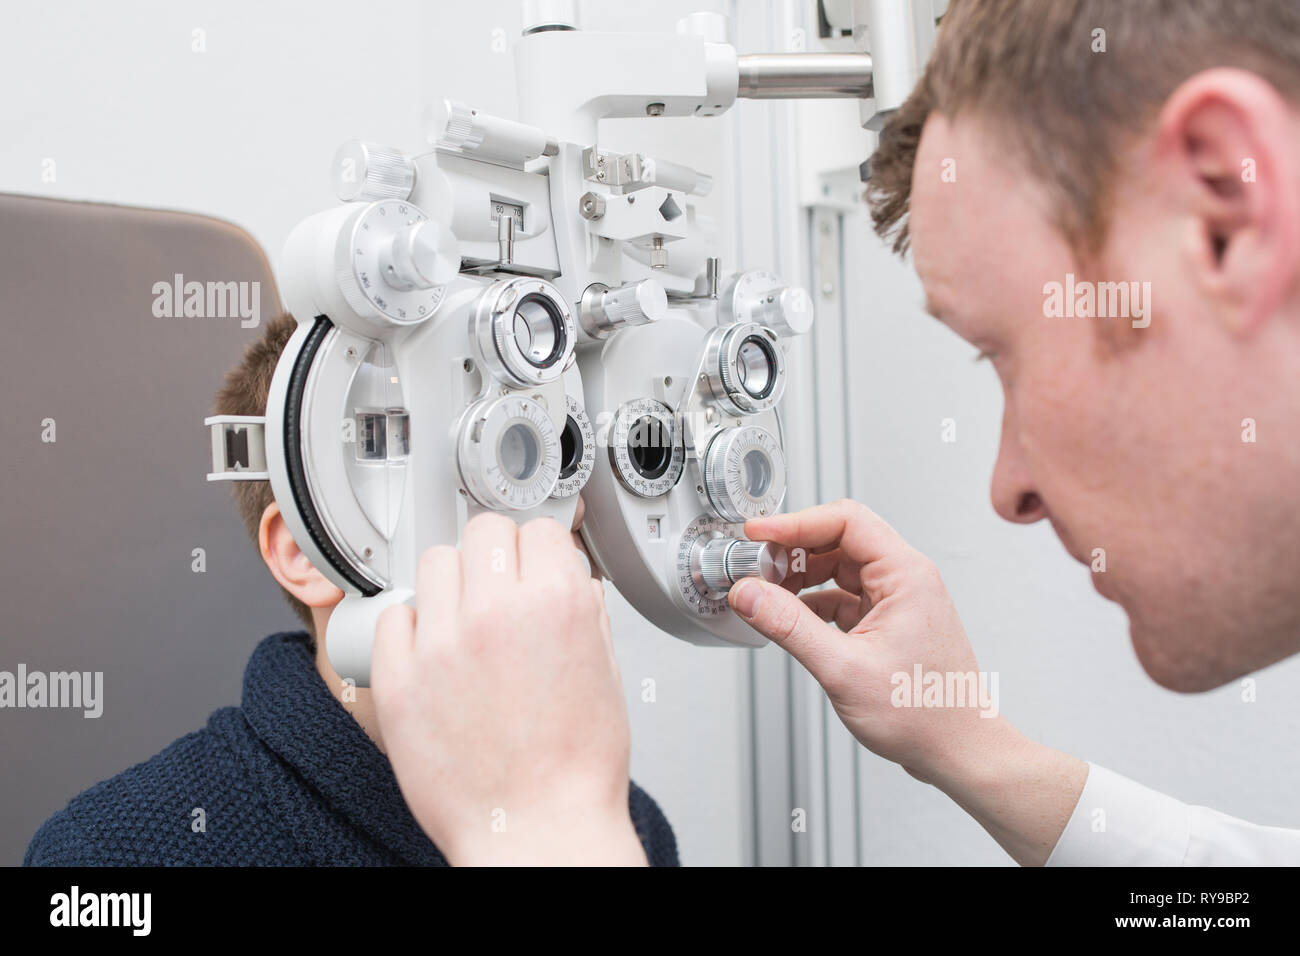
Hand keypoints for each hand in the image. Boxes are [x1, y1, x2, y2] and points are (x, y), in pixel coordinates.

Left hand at [370, 512, 645, 865]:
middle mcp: (496, 612)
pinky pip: (394, 616)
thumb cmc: (575, 769)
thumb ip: (584, 611)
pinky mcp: (398, 678)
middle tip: (500, 591)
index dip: (540, 551)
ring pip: (434, 562)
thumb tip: (566, 580)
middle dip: (497, 556)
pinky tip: (434, 653)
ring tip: (466, 623)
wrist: (535, 832)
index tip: (534, 567)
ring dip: (453, 584)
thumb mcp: (607, 671)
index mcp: (558, 603)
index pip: (538, 528)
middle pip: (483, 531)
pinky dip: (413, 628)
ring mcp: (442, 643)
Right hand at [728, 499, 1085, 863]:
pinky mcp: (888, 622)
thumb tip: (749, 594)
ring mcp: (897, 601)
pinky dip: (813, 604)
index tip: (757, 535)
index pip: (844, 521)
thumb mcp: (844, 669)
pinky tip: (793, 622)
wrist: (960, 751)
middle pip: (839, 539)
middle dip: (793, 551)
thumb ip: (790, 627)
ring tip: (768, 596)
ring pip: (839, 568)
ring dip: (801, 578)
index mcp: (905, 575)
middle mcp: (905, 580)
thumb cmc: (925, 714)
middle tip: (756, 569)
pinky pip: (843, 597)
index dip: (795, 523)